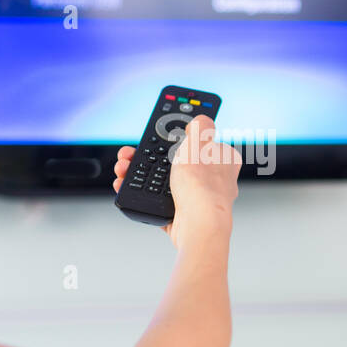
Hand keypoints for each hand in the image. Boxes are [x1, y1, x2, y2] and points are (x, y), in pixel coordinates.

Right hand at [112, 115, 239, 247]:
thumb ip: (201, 126)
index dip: (181, 136)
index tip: (164, 132)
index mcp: (223, 160)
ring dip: (141, 174)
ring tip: (124, 169)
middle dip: (151, 156)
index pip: (202, 142)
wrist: (198, 226)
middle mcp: (213, 180)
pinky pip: (157, 201)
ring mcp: (197, 199)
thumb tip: (201, 120)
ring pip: (164, 181)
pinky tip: (128, 186)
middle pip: (177, 161)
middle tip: (133, 152)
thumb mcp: (200, 142)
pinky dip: (141, 195)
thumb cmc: (203, 187)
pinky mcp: (181, 215)